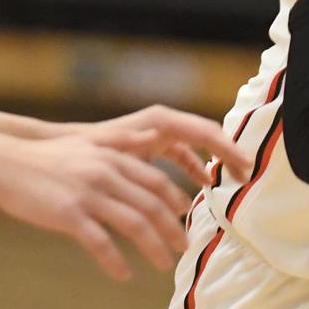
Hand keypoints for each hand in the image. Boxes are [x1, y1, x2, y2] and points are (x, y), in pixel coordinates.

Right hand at [0, 133, 200, 281]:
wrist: (3, 163)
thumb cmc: (47, 157)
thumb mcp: (88, 142)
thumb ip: (122, 144)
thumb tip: (154, 137)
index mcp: (114, 157)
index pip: (157, 181)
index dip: (175, 200)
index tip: (186, 216)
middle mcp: (106, 174)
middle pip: (152, 206)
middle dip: (172, 229)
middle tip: (184, 247)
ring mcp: (88, 194)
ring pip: (134, 225)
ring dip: (153, 248)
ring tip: (164, 265)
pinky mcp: (68, 214)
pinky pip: (100, 243)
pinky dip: (115, 261)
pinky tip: (124, 275)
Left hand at [68, 104, 252, 187]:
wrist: (61, 149)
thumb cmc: (85, 149)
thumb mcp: (114, 149)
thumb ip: (141, 144)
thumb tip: (162, 140)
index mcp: (159, 121)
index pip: (205, 131)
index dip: (228, 148)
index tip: (245, 166)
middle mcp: (163, 122)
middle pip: (208, 136)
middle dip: (229, 154)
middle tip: (248, 176)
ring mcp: (159, 133)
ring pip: (199, 145)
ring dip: (216, 162)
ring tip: (233, 183)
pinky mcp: (153, 145)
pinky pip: (185, 156)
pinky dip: (197, 170)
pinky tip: (204, 187)